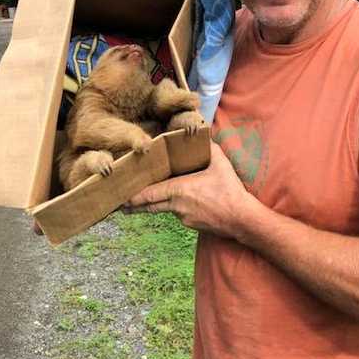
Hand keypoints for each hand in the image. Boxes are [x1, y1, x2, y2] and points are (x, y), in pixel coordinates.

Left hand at [124, 143, 253, 238]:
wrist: (241, 219)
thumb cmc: (230, 191)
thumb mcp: (220, 164)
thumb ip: (210, 147)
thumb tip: (204, 133)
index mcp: (178, 190)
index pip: (148, 194)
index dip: (131, 196)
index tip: (118, 194)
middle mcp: (176, 205)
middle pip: (147, 206)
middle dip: (132, 205)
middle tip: (118, 202)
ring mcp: (182, 217)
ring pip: (161, 209)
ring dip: (151, 205)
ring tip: (136, 202)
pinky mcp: (189, 224)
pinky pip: (176, 213)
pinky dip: (172, 207)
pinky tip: (176, 202)